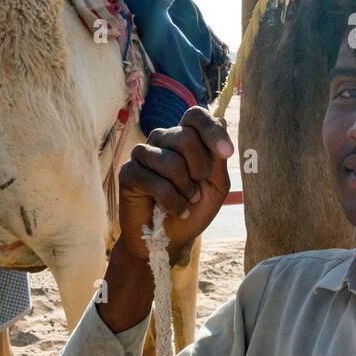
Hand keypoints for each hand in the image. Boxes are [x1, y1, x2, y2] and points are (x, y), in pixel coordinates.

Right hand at [117, 108, 233, 262]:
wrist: (169, 239)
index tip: (227, 153)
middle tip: (197, 189)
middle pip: (185, 136)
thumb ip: (218, 157)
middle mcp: (162, 140)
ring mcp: (143, 154)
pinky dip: (172, 201)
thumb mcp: (215, 185)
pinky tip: (174, 210)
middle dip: (199, 168)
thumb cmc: (193, 209)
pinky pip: (155, 182)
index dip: (212, 131)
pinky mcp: (128, 173)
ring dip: (186, 189)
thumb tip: (224, 120)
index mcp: (184, 137)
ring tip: (186, 201)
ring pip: (171, 161)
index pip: (195, 115)